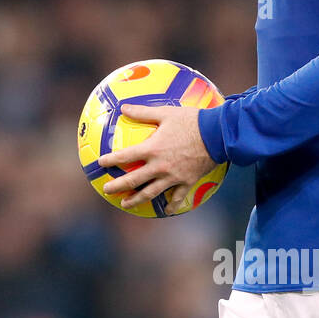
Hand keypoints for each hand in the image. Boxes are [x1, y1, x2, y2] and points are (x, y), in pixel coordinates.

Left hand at [100, 104, 217, 215]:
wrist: (217, 135)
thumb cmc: (191, 121)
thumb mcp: (166, 113)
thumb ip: (143, 112)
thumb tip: (124, 107)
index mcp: (152, 149)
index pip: (125, 157)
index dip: (111, 160)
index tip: (100, 163)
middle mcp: (159, 166)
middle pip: (133, 180)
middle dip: (117, 186)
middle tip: (106, 190)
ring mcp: (173, 177)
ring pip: (150, 193)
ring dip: (136, 199)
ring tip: (126, 204)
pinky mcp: (187, 182)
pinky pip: (177, 197)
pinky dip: (171, 205)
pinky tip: (167, 210)